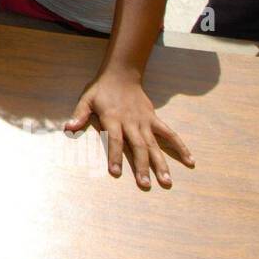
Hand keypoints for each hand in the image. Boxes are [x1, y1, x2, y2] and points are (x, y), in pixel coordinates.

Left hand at [65, 71, 193, 188]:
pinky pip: (169, 134)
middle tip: (145, 185)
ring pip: (155, 145)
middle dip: (142, 166)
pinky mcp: (154, 119)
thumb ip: (79, 115)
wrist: (122, 74)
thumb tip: (68, 127)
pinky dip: (180, 146)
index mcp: (113, 118)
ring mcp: (145, 122)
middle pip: (138, 146)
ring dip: (161, 163)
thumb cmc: (101, 90)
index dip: (114, 156)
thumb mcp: (86, 99)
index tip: (116, 173)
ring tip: (167, 181)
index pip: (114, 140)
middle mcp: (131, 122)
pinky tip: (190, 160)